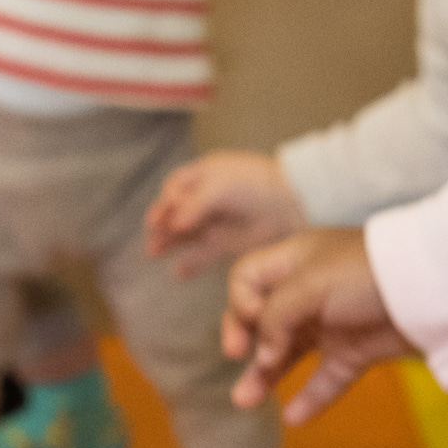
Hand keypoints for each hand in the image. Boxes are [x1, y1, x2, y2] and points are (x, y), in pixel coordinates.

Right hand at [146, 149, 304, 267]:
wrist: (294, 201)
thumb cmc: (258, 185)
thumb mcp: (221, 186)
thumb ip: (193, 204)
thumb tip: (172, 224)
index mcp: (204, 175)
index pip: (174, 188)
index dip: (165, 203)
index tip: (159, 219)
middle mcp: (206, 198)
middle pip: (175, 212)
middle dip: (161, 226)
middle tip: (153, 240)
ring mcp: (216, 221)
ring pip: (184, 235)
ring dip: (168, 244)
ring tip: (155, 253)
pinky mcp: (226, 242)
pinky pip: (202, 254)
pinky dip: (190, 264)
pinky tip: (178, 273)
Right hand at [223, 225, 414, 422]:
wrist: (432, 287)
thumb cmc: (366, 272)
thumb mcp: (309, 284)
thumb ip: (276, 317)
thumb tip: (263, 355)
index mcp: (293, 261)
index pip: (247, 279)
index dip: (240, 301)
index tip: (254, 318)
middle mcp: (307, 293)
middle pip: (262, 319)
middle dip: (244, 340)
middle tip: (237, 357)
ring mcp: (332, 324)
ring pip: (289, 353)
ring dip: (265, 375)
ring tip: (243, 401)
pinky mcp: (356, 351)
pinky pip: (327, 379)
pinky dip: (311, 398)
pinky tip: (294, 418)